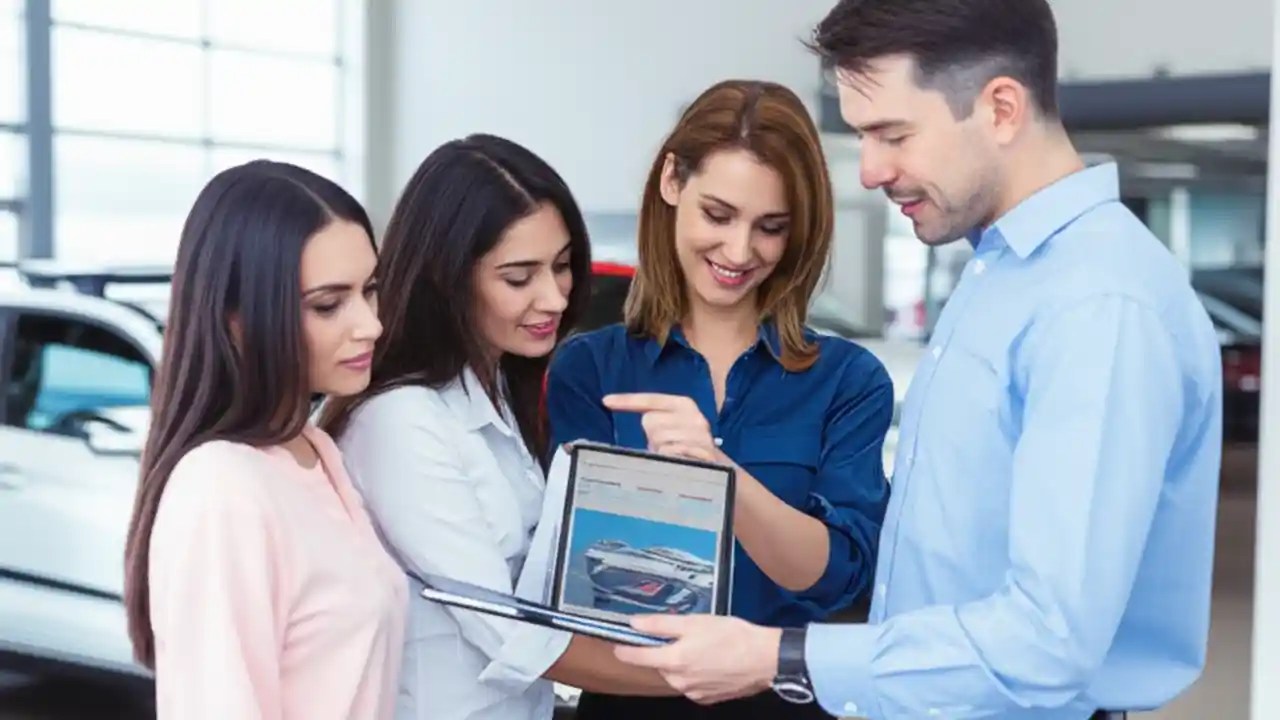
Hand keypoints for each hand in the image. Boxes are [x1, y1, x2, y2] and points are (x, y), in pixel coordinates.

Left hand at [602, 393, 724, 462]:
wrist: (721, 470)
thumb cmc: (686, 447)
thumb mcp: (672, 428)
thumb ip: (653, 421)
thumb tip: (621, 421)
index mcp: (683, 404)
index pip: (650, 399)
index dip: (627, 401)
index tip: (605, 401)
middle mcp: (692, 415)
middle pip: (649, 421)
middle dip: (652, 436)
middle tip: (666, 447)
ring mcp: (699, 434)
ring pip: (659, 440)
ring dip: (662, 451)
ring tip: (675, 456)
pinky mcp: (703, 453)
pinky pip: (672, 454)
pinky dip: (671, 460)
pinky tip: (681, 462)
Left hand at [613, 614, 781, 704]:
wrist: (765, 660)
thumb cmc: (731, 636)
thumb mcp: (694, 622)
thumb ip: (660, 624)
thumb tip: (634, 624)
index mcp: (673, 660)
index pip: (637, 657)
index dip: (625, 649)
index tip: (617, 644)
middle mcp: (679, 681)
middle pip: (659, 664)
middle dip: (664, 651)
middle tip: (683, 635)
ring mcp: (693, 693)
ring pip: (676, 675)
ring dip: (680, 662)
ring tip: (702, 648)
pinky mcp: (707, 699)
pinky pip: (691, 684)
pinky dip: (695, 673)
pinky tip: (711, 662)